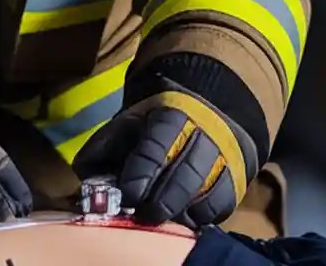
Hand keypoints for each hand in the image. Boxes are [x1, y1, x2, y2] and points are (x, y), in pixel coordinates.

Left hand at [73, 86, 256, 227]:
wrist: (205, 107)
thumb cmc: (154, 125)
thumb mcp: (126, 123)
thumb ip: (104, 146)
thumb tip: (90, 174)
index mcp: (171, 115)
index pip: (158, 146)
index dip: (142, 172)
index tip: (129, 194)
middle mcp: (205, 134)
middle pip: (186, 174)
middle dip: (163, 199)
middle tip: (143, 215)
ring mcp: (224, 157)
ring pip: (208, 192)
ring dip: (183, 210)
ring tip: (162, 218)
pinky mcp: (235, 179)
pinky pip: (222, 205)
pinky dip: (202, 216)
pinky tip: (183, 217)